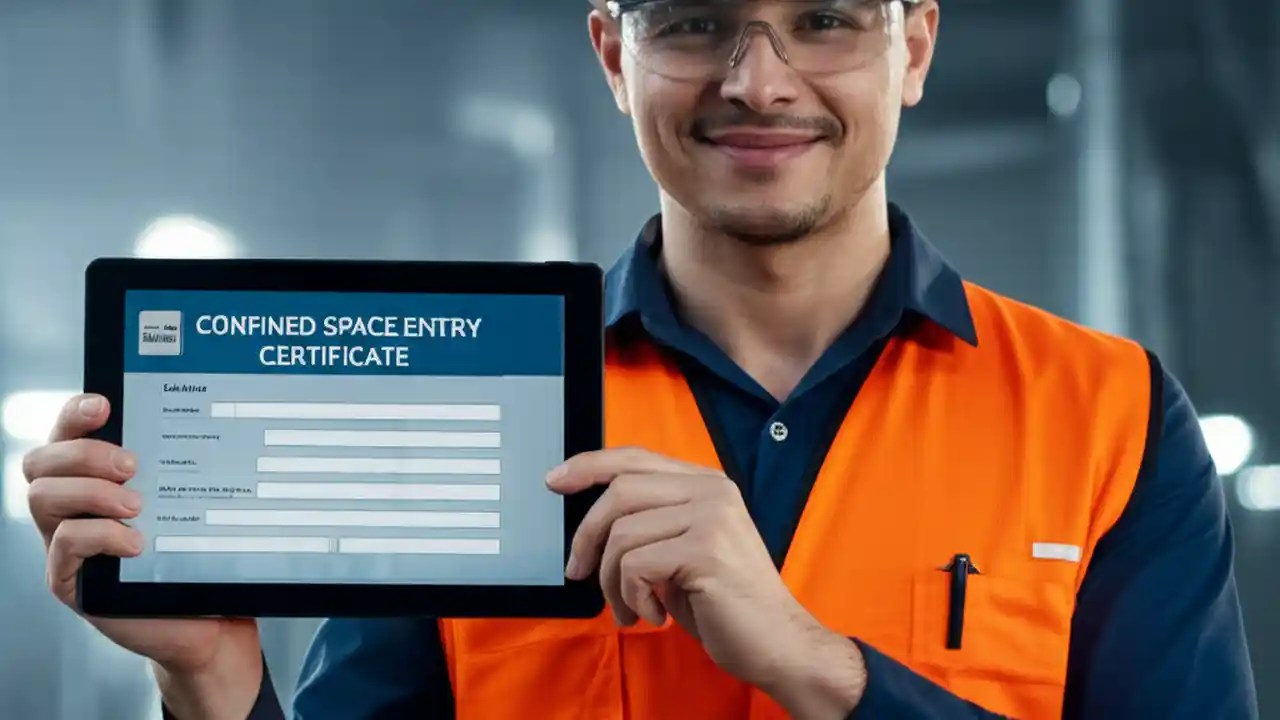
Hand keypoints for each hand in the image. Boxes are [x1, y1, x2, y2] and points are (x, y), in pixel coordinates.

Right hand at [24, 394, 263, 719]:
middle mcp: (72, 506)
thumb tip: (208, 418)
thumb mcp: (192, 507)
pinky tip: (134, 543)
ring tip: (136, 505)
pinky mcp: (70, 580)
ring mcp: (65, 543)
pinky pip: (64, 544)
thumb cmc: (197, 557)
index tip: (104, 403)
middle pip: (42, 461)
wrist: (206, 621)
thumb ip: (182, 471)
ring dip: (89, 492)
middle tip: (132, 465)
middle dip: (83, 452)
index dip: (75, 413)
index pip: (68, 433)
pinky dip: (99, 536)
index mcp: (96, 478)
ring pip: (42, 497)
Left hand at [547, 447, 866, 717]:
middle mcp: (712, 491)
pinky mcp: (706, 550)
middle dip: (587, 537)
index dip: (589, 465)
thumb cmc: (725, 603)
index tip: (554, 481)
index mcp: (707, 484)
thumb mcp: (683, 551)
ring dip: (611, 582)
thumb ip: (651, 523)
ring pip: (622, 535)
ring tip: (628, 609)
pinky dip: (632, 597)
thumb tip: (593, 521)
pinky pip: (635, 566)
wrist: (778, 643)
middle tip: (577, 572)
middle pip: (619, 492)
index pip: (635, 458)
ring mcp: (712, 517)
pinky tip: (654, 615)